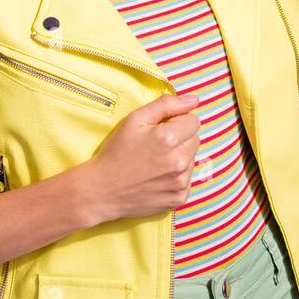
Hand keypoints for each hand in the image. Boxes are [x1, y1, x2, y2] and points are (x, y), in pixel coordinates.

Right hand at [84, 93, 201, 222]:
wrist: (103, 190)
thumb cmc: (117, 151)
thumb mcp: (135, 119)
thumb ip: (166, 105)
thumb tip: (194, 100)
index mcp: (168, 138)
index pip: (194, 121)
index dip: (177, 121)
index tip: (161, 129)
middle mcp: (179, 162)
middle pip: (195, 139)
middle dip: (181, 138)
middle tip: (157, 145)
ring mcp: (181, 183)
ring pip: (192, 159)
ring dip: (180, 157)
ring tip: (156, 161)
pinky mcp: (180, 198)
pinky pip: (188, 179)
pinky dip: (177, 176)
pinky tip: (158, 176)